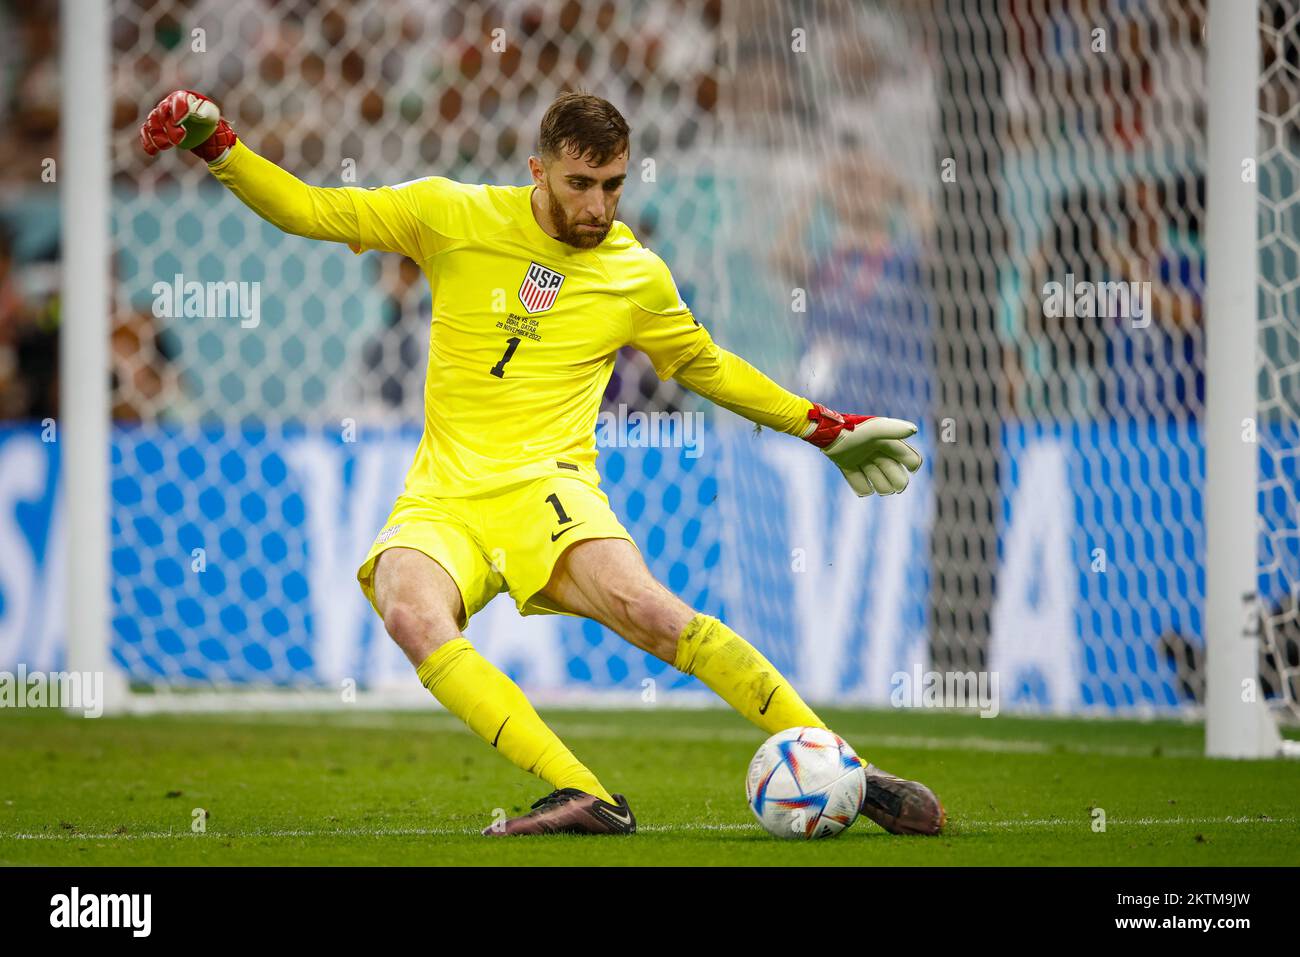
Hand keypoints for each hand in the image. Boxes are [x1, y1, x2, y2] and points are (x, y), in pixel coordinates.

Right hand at [139, 90, 236, 161]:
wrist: (200, 129)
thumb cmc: (206, 119)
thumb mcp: (211, 116)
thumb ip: (205, 113)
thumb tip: (195, 113)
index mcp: (182, 98)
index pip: (178, 100)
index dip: (177, 111)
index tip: (178, 123)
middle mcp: (168, 105)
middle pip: (162, 113)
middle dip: (168, 126)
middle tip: (179, 138)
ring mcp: (159, 117)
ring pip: (152, 123)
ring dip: (156, 135)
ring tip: (167, 145)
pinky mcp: (156, 129)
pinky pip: (146, 133)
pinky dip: (148, 142)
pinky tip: (153, 151)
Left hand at [801, 402, 922, 495]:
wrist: (826, 433)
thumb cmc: (853, 429)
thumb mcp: (874, 429)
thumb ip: (893, 430)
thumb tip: (914, 430)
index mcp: (886, 442)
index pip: (907, 456)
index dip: (912, 464)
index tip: (912, 470)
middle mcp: (876, 451)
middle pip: (894, 472)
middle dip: (897, 481)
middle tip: (896, 489)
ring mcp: (862, 459)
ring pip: (878, 480)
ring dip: (881, 487)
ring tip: (880, 489)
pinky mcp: (848, 466)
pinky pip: (859, 483)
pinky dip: (862, 488)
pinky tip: (864, 488)